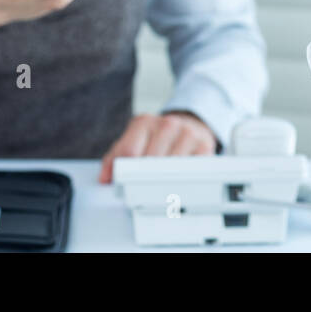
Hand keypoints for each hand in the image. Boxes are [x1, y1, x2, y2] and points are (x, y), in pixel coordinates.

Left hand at [98, 111, 217, 183]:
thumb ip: (114, 158)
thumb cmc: (158, 137)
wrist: (190, 123)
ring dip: (164, 181)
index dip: (124, 173)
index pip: (129, 151)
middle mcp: (167, 124)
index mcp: (144, 122)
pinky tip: (180, 180)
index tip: (123, 185)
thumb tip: (105, 179)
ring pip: (170, 167)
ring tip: (161, 185)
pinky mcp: (205, 145)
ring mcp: (188, 133)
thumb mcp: (133, 141)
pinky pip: (192, 169)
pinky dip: (185, 179)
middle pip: (150, 161)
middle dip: (144, 179)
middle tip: (142, 189)